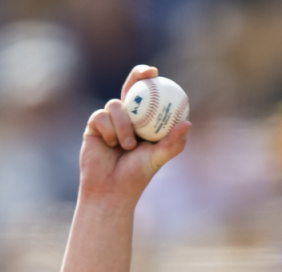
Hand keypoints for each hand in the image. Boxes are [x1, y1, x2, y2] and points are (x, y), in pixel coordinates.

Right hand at [79, 65, 190, 203]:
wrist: (111, 189)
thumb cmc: (137, 175)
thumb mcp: (158, 158)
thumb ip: (173, 142)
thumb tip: (188, 123)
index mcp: (145, 122)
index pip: (149, 96)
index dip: (151, 80)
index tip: (158, 73)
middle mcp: (127, 118)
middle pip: (130, 88)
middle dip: (137, 75)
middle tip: (147, 73)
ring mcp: (109, 120)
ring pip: (115, 105)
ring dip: (124, 124)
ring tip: (128, 146)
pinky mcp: (94, 126)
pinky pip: (101, 116)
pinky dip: (109, 130)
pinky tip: (111, 144)